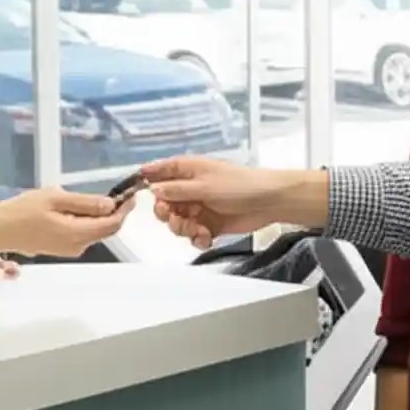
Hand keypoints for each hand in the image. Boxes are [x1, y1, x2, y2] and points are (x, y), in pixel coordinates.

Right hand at [0, 187, 134, 265]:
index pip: (112, 224)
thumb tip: (110, 204)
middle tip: (121, 193)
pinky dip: (89, 221)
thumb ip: (85, 203)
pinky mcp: (62, 247)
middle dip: (116, 212)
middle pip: (107, 230)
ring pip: (95, 232)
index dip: (125, 210)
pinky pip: (83, 234)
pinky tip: (82, 208)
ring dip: (101, 216)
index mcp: (76, 234)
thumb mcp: (56, 198)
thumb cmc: (22, 211)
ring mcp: (70, 249)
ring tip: (99, 197)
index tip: (132, 194)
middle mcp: (77, 246)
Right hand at [140, 156, 326, 248]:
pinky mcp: (209, 225)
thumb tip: (154, 189)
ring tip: (198, 230)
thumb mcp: (204, 185)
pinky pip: (193, 235)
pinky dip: (197, 238)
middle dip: (168, 215)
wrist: (267, 202)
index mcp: (188, 171)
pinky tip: (207, 237)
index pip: (159, 173)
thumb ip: (176, 190)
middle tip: (177, 219)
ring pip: (177, 222)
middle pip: (164, 204)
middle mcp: (190, 189)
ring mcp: (199, 208)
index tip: (141, 193)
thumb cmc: (240, 184)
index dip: (148, 182)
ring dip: (184, 229)